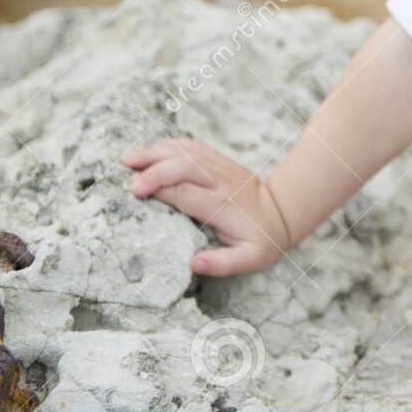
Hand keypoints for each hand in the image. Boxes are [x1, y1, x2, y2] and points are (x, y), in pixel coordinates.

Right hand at [121, 138, 292, 276]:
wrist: (283, 212)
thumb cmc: (262, 239)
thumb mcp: (250, 259)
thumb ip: (222, 264)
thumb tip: (194, 265)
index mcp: (222, 205)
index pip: (186, 191)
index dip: (160, 188)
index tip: (136, 192)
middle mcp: (220, 181)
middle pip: (184, 166)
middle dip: (154, 169)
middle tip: (129, 180)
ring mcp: (220, 167)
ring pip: (186, 151)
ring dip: (156, 152)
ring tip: (128, 159)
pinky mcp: (219, 161)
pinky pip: (193, 147)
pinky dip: (170, 146)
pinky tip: (151, 151)